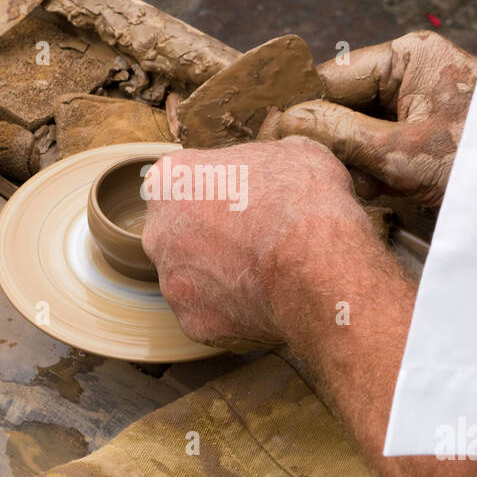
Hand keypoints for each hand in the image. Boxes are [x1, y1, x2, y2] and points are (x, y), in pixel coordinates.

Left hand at [141, 136, 377, 348]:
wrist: (318, 263)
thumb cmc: (304, 199)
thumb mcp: (294, 153)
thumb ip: (264, 160)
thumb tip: (275, 169)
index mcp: (171, 179)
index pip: (184, 183)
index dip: (218, 191)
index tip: (246, 200)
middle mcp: (157, 232)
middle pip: (180, 234)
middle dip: (211, 237)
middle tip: (255, 240)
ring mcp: (172, 281)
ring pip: (193, 278)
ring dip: (221, 277)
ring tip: (267, 275)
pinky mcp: (193, 323)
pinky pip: (212, 316)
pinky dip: (236, 312)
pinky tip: (268, 303)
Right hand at [268, 30, 476, 204]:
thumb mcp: (400, 151)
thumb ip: (336, 132)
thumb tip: (283, 121)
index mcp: (408, 57)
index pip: (332, 76)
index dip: (302, 109)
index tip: (274, 141)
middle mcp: (413, 75)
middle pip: (343, 105)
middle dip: (336, 144)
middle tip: (335, 173)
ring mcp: (421, 108)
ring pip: (359, 134)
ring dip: (357, 166)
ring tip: (377, 186)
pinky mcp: (427, 139)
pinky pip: (381, 152)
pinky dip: (377, 176)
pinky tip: (390, 193)